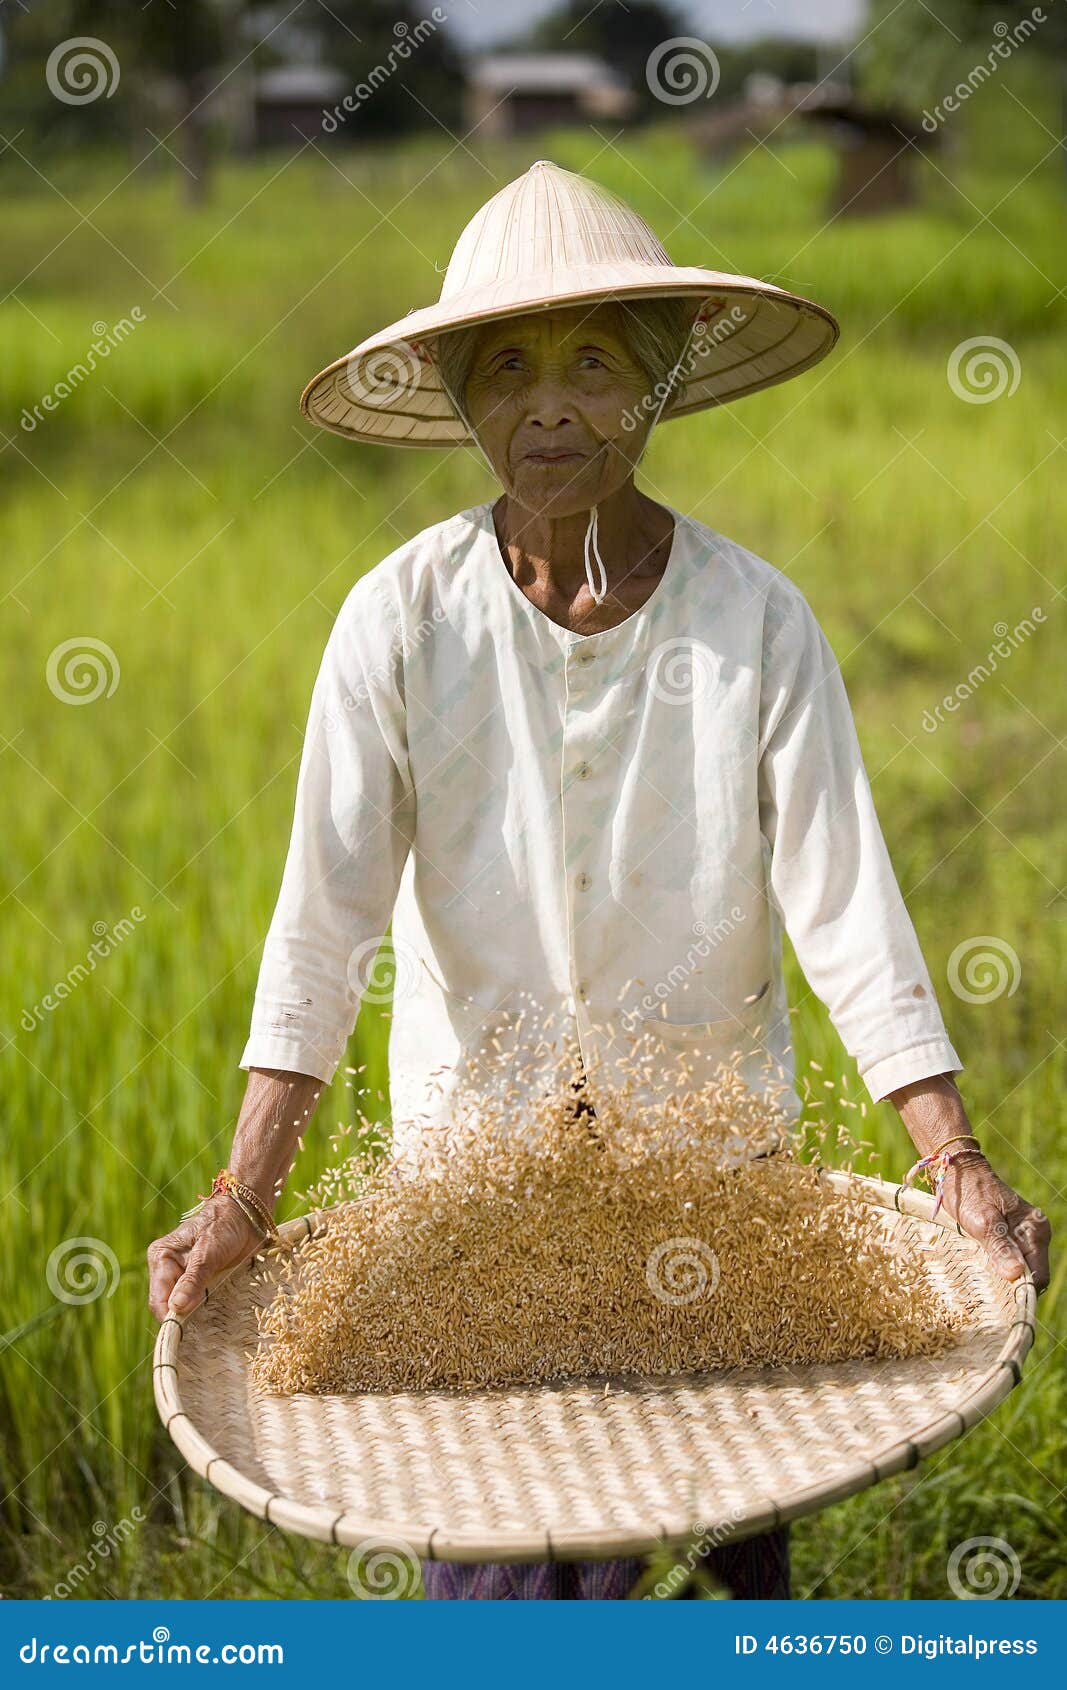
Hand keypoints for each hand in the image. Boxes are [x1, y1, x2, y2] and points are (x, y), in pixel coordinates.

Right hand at [147, 1195, 264, 1320]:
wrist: (247, 1215)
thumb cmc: (225, 1226)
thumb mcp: (208, 1252)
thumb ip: (192, 1280)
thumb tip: (176, 1308)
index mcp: (162, 1257)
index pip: (158, 1298)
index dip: (169, 1317)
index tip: (185, 1331)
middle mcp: (167, 1268)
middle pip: (168, 1305)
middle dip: (183, 1317)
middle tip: (204, 1326)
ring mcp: (183, 1276)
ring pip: (182, 1306)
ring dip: (195, 1315)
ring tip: (211, 1320)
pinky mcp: (199, 1280)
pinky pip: (196, 1302)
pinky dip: (204, 1309)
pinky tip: (215, 1313)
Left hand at [937, 1149, 1050, 1292]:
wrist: (961, 1172)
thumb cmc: (970, 1193)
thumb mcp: (982, 1221)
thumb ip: (999, 1247)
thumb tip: (1016, 1275)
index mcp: (1035, 1230)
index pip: (1039, 1275)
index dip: (1023, 1290)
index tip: (1001, 1299)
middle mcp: (1035, 1234)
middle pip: (1031, 1274)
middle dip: (1012, 1285)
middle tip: (987, 1288)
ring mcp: (1025, 1235)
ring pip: (1021, 1268)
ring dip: (1004, 1276)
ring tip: (983, 1275)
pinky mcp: (1012, 1236)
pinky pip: (1012, 1259)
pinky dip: (1000, 1266)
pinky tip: (984, 1265)